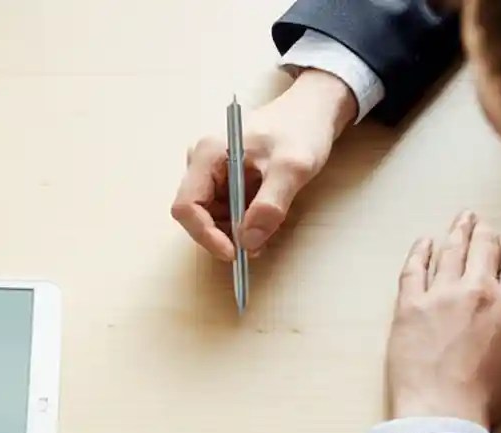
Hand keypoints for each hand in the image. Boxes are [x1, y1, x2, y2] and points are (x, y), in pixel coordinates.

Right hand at [171, 69, 357, 259]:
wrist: (312, 111)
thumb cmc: (301, 129)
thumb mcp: (292, 168)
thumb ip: (270, 205)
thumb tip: (248, 242)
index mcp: (208, 154)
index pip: (187, 205)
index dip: (205, 234)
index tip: (233, 253)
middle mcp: (202, 163)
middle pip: (196, 214)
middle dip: (223, 235)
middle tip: (256, 247)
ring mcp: (212, 171)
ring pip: (211, 216)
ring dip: (234, 231)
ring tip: (266, 229)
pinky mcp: (224, 178)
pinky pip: (224, 210)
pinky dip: (242, 222)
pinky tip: (264, 217)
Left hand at [387, 211, 500, 428]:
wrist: (441, 410)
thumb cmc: (490, 395)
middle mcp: (476, 291)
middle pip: (482, 250)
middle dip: (485, 232)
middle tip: (482, 221)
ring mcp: (439, 295)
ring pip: (450, 252)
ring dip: (457, 232)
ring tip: (461, 219)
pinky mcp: (408, 305)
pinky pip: (413, 269)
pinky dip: (420, 252)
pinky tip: (424, 242)